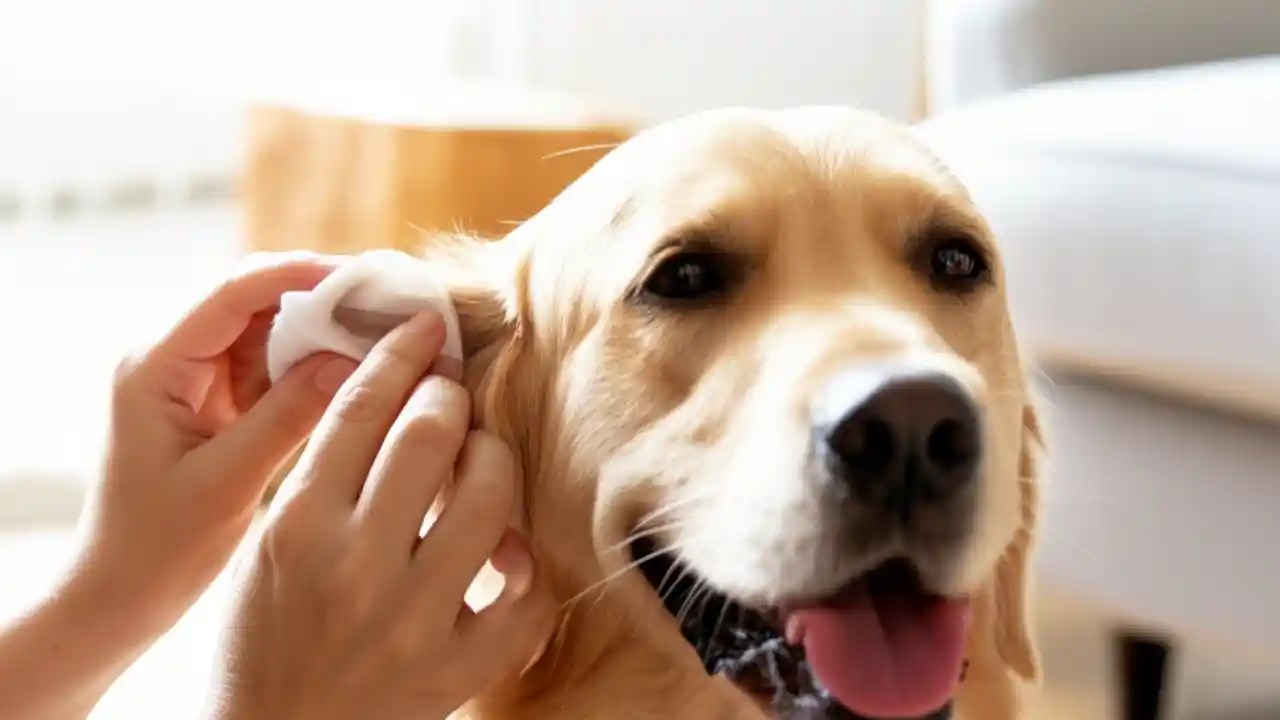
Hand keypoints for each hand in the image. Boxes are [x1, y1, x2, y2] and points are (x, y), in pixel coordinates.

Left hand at [79, 253, 353, 630]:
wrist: (117, 599)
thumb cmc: (155, 550)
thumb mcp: (228, 483)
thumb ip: (289, 418)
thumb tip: (355, 363)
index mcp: (156, 365)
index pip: (233, 293)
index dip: (300, 275)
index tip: (365, 280)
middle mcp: (173, 360)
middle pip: (257, 302)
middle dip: (324, 300)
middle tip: (392, 309)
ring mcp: (197, 382)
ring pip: (272, 334)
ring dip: (326, 334)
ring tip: (388, 339)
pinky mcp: (219, 407)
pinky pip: (275, 371)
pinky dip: (317, 370)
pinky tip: (361, 377)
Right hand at [210, 311, 554, 719]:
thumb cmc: (265, 636)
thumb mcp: (266, 548)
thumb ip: (321, 474)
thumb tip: (387, 389)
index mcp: (296, 528)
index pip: (359, 409)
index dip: (399, 353)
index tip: (424, 327)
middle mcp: (356, 568)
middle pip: (430, 434)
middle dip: (448, 396)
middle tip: (450, 393)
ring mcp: (414, 621)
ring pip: (490, 497)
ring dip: (494, 459)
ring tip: (481, 457)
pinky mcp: (459, 669)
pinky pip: (528, 593)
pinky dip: (527, 561)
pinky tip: (508, 550)